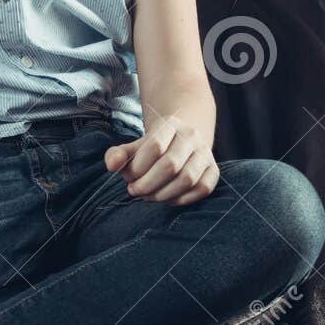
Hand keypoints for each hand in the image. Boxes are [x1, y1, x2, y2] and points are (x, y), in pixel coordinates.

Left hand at [103, 117, 218, 204]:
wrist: (184, 139)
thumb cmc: (154, 146)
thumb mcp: (135, 145)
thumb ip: (119, 154)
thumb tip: (111, 165)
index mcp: (171, 124)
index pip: (154, 146)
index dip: (138, 167)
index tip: (128, 178)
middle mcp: (192, 136)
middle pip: (171, 165)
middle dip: (148, 184)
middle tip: (135, 191)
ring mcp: (205, 153)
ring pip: (187, 179)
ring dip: (164, 194)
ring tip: (149, 197)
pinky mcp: (213, 170)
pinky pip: (202, 188)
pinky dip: (183, 199)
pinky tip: (168, 199)